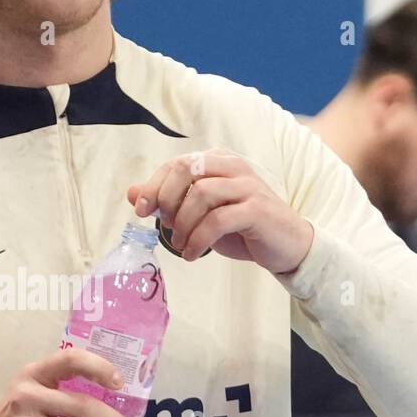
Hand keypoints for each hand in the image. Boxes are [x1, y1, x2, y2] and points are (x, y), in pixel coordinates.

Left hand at [126, 148, 313, 274]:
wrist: (285, 246)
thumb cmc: (241, 228)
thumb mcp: (199, 214)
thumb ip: (168, 201)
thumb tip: (131, 193)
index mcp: (218, 162)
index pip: (177, 164)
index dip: (154, 185)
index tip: (142, 210)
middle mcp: (233, 167)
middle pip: (187, 170)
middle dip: (167, 199)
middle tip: (164, 226)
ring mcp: (247, 186)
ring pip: (201, 194)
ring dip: (183, 225)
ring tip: (180, 245)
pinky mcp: (257, 210)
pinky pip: (218, 220)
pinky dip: (198, 239)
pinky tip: (192, 254)